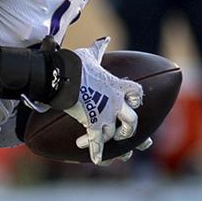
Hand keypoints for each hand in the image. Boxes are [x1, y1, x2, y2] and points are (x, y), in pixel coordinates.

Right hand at [59, 38, 142, 165]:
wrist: (65, 77)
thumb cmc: (77, 65)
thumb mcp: (89, 56)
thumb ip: (98, 50)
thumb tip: (103, 40)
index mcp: (117, 86)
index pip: (136, 93)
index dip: (136, 98)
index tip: (134, 102)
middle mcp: (116, 103)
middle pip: (132, 121)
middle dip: (129, 130)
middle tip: (124, 135)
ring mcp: (105, 115)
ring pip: (113, 134)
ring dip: (108, 142)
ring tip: (105, 147)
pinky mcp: (93, 125)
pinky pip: (96, 142)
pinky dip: (96, 152)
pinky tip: (96, 160)